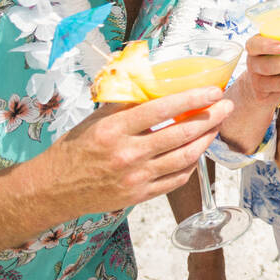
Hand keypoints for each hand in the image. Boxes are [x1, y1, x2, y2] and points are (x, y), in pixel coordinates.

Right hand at [47, 88, 231, 216]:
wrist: (53, 189)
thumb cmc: (74, 149)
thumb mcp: (96, 119)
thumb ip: (126, 104)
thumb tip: (155, 84)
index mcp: (114, 130)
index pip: (162, 109)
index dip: (192, 99)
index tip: (213, 90)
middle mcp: (127, 154)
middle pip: (180, 134)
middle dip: (210, 118)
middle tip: (226, 106)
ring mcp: (135, 178)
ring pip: (183, 158)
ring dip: (205, 140)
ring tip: (216, 127)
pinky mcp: (139, 196)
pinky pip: (175, 179)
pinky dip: (191, 164)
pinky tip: (197, 151)